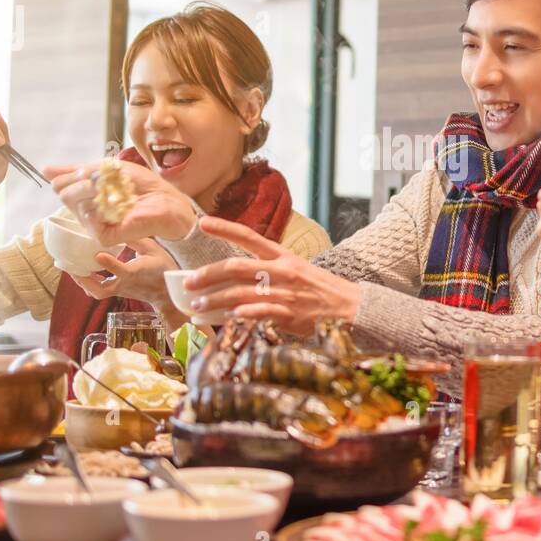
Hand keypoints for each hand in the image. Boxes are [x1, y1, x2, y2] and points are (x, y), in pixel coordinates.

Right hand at [44, 160, 196, 244]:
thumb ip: (76, 170)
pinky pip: (89, 216)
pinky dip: (102, 203)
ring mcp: (94, 226)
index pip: (60, 184)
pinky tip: (117, 203)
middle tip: (100, 178)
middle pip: (63, 193)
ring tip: (113, 189)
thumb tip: (44, 169)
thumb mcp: (107, 170)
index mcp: (84, 197)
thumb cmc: (141, 186)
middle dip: (80, 179)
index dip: (72, 173)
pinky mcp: (104, 237)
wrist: (167, 202)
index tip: (92, 169)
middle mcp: (86, 213)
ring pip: (74, 202)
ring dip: (93, 187)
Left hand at [69, 238, 177, 313]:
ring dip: (83, 283)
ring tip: (73, 269)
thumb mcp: (154, 250)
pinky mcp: (118, 292)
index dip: (109, 263)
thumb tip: (120, 228)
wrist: (167, 292)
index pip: (121, 270)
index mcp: (136, 272)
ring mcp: (121, 290)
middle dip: (84, 279)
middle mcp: (125, 284)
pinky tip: (83, 273)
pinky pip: (99, 291)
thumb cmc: (162, 268)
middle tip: (72, 266)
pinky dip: (89, 284)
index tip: (98, 254)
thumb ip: (137, 240)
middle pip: (101, 289)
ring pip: (97, 293)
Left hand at [181, 217, 361, 335]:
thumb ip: (268, 271)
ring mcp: (285, 292)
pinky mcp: (290, 314)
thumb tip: (235, 278)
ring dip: (214, 300)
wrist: (351, 307)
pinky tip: (227, 318)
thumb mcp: (297, 270)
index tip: (202, 223)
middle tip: (189, 282)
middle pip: (236, 267)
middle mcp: (282, 271)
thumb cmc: (320, 290)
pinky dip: (241, 314)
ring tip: (197, 307)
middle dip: (208, 275)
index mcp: (282, 256)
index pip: (249, 237)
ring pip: (240, 293)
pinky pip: (259, 312)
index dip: (225, 228)